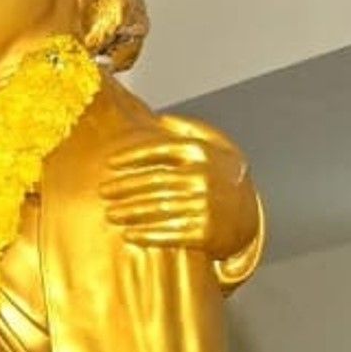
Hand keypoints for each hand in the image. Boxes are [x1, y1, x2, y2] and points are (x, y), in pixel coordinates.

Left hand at [100, 116, 255, 261]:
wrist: (247, 216)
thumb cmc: (222, 177)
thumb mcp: (217, 146)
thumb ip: (190, 129)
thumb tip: (158, 117)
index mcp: (203, 153)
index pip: (161, 149)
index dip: (133, 155)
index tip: (110, 162)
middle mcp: (204, 177)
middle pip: (155, 181)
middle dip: (125, 187)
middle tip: (103, 192)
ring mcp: (206, 205)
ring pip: (159, 207)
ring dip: (131, 212)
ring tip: (111, 213)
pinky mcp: (206, 231)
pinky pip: (170, 233)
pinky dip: (148, 234)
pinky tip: (130, 234)